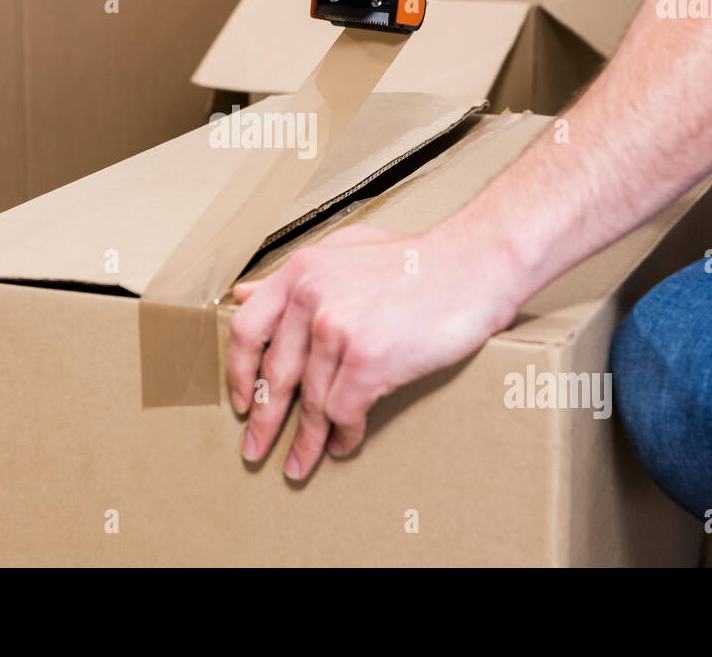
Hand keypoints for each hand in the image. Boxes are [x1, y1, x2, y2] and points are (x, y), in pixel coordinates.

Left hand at [227, 222, 519, 480]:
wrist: (474, 264)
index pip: (247, 328)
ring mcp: (337, 327)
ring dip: (307, 438)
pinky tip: (346, 442)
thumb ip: (296, 276)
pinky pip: (343, 410)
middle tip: (255, 449)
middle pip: (273, 373)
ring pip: (311, 400)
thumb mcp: (345, 251)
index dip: (237, 371)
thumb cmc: (419, 261)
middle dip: (264, 420)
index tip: (240, 399)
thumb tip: (244, 294)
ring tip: (302, 461)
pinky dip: (344, 434)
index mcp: (301, 271)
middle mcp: (311, 296)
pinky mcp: (368, 357)